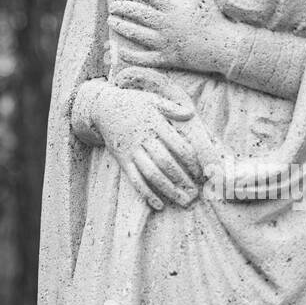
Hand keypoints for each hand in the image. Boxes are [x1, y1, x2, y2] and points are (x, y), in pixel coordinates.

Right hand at [88, 83, 202, 210]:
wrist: (103, 108)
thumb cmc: (132, 103)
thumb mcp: (152, 99)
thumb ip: (172, 108)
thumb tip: (191, 113)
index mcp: (155, 124)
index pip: (178, 146)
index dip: (192, 161)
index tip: (202, 172)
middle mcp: (144, 139)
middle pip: (166, 163)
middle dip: (183, 179)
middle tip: (197, 193)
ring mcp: (132, 151)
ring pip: (151, 174)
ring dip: (168, 189)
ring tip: (183, 200)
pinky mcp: (122, 160)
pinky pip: (134, 179)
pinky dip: (146, 193)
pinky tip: (158, 204)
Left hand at [108, 0, 230, 74]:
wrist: (224, 46)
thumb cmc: (213, 18)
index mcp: (172, 6)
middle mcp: (164, 24)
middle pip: (137, 13)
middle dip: (122, 7)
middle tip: (113, 4)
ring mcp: (164, 42)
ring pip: (136, 33)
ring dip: (121, 26)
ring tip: (111, 20)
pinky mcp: (167, 58)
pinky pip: (144, 58)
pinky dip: (131, 55)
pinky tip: (120, 50)